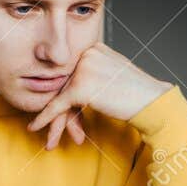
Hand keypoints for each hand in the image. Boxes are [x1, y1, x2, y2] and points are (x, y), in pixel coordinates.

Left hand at [25, 42, 171, 150]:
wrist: (152, 102)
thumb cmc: (137, 92)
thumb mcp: (113, 72)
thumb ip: (94, 71)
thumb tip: (74, 83)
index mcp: (93, 47)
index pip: (71, 72)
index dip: (67, 97)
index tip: (68, 116)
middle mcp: (85, 54)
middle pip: (64, 85)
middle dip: (61, 110)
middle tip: (54, 129)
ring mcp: (82, 69)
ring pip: (60, 97)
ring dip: (55, 121)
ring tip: (50, 138)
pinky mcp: (79, 87)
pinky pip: (56, 105)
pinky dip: (44, 118)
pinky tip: (34, 127)